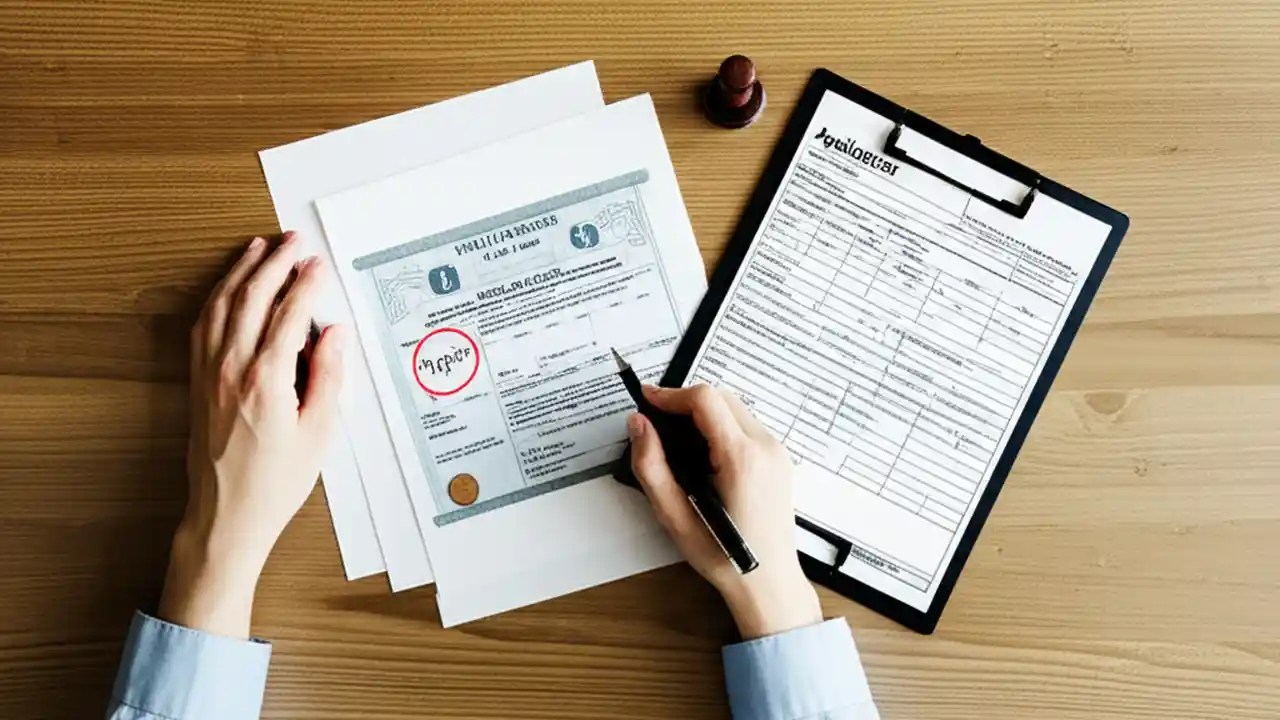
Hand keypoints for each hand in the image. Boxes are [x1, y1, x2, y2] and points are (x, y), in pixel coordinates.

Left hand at [159, 233, 343, 637]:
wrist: (226, 514)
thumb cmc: (275, 482)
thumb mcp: (319, 433)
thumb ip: (329, 377)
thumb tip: (334, 334)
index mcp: (266, 381)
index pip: (289, 315)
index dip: (306, 284)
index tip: (319, 265)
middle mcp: (231, 369)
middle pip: (253, 298)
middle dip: (275, 264)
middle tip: (294, 242)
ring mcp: (208, 373)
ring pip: (223, 304)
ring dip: (242, 271)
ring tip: (260, 248)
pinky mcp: (197, 381)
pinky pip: (204, 325)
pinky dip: (218, 297)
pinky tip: (229, 286)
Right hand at [627, 384, 821, 639]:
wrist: (769, 582)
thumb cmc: (724, 556)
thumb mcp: (675, 517)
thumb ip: (651, 466)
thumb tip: (638, 425)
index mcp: (741, 458)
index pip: (705, 399)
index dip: (671, 394)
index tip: (646, 400)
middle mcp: (765, 447)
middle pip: (721, 397)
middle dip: (685, 401)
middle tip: (656, 420)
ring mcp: (777, 451)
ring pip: (735, 408)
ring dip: (704, 412)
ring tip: (675, 437)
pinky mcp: (779, 459)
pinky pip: (746, 425)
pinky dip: (720, 425)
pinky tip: (702, 451)